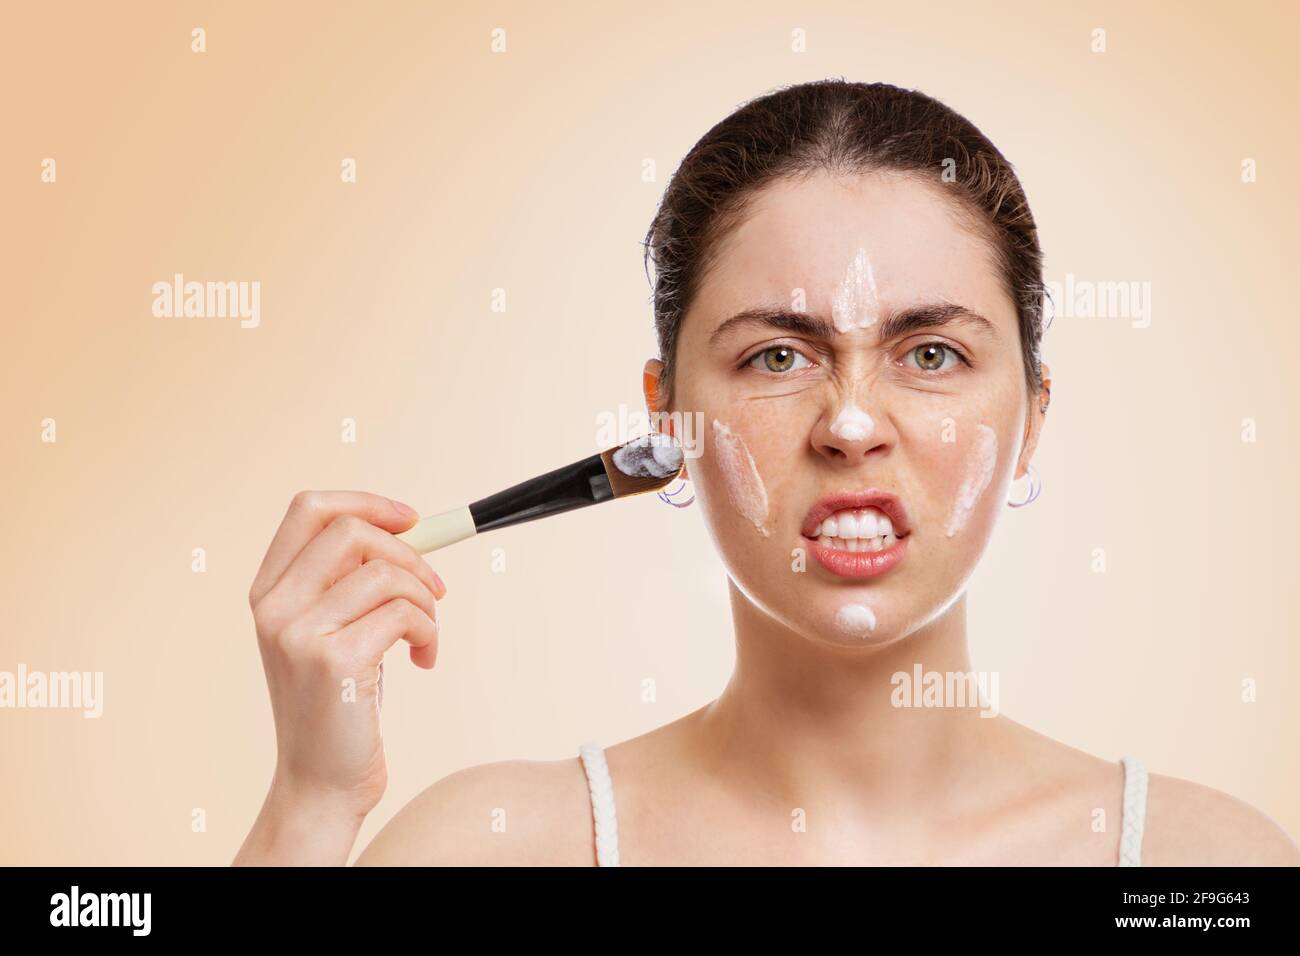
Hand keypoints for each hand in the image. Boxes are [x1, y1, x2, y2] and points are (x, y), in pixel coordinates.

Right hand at [246, 491, 443, 820]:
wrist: (321, 783)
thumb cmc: (338, 704)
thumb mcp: (333, 631)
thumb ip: (351, 582)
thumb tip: (411, 530)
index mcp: (268, 591)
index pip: (309, 509)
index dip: (367, 503)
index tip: (412, 519)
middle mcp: (274, 607)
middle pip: (352, 532)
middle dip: (410, 553)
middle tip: (434, 590)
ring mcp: (298, 633)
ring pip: (386, 573)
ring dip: (426, 600)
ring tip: (426, 634)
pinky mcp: (333, 661)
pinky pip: (404, 613)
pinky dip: (429, 632)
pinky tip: (424, 660)